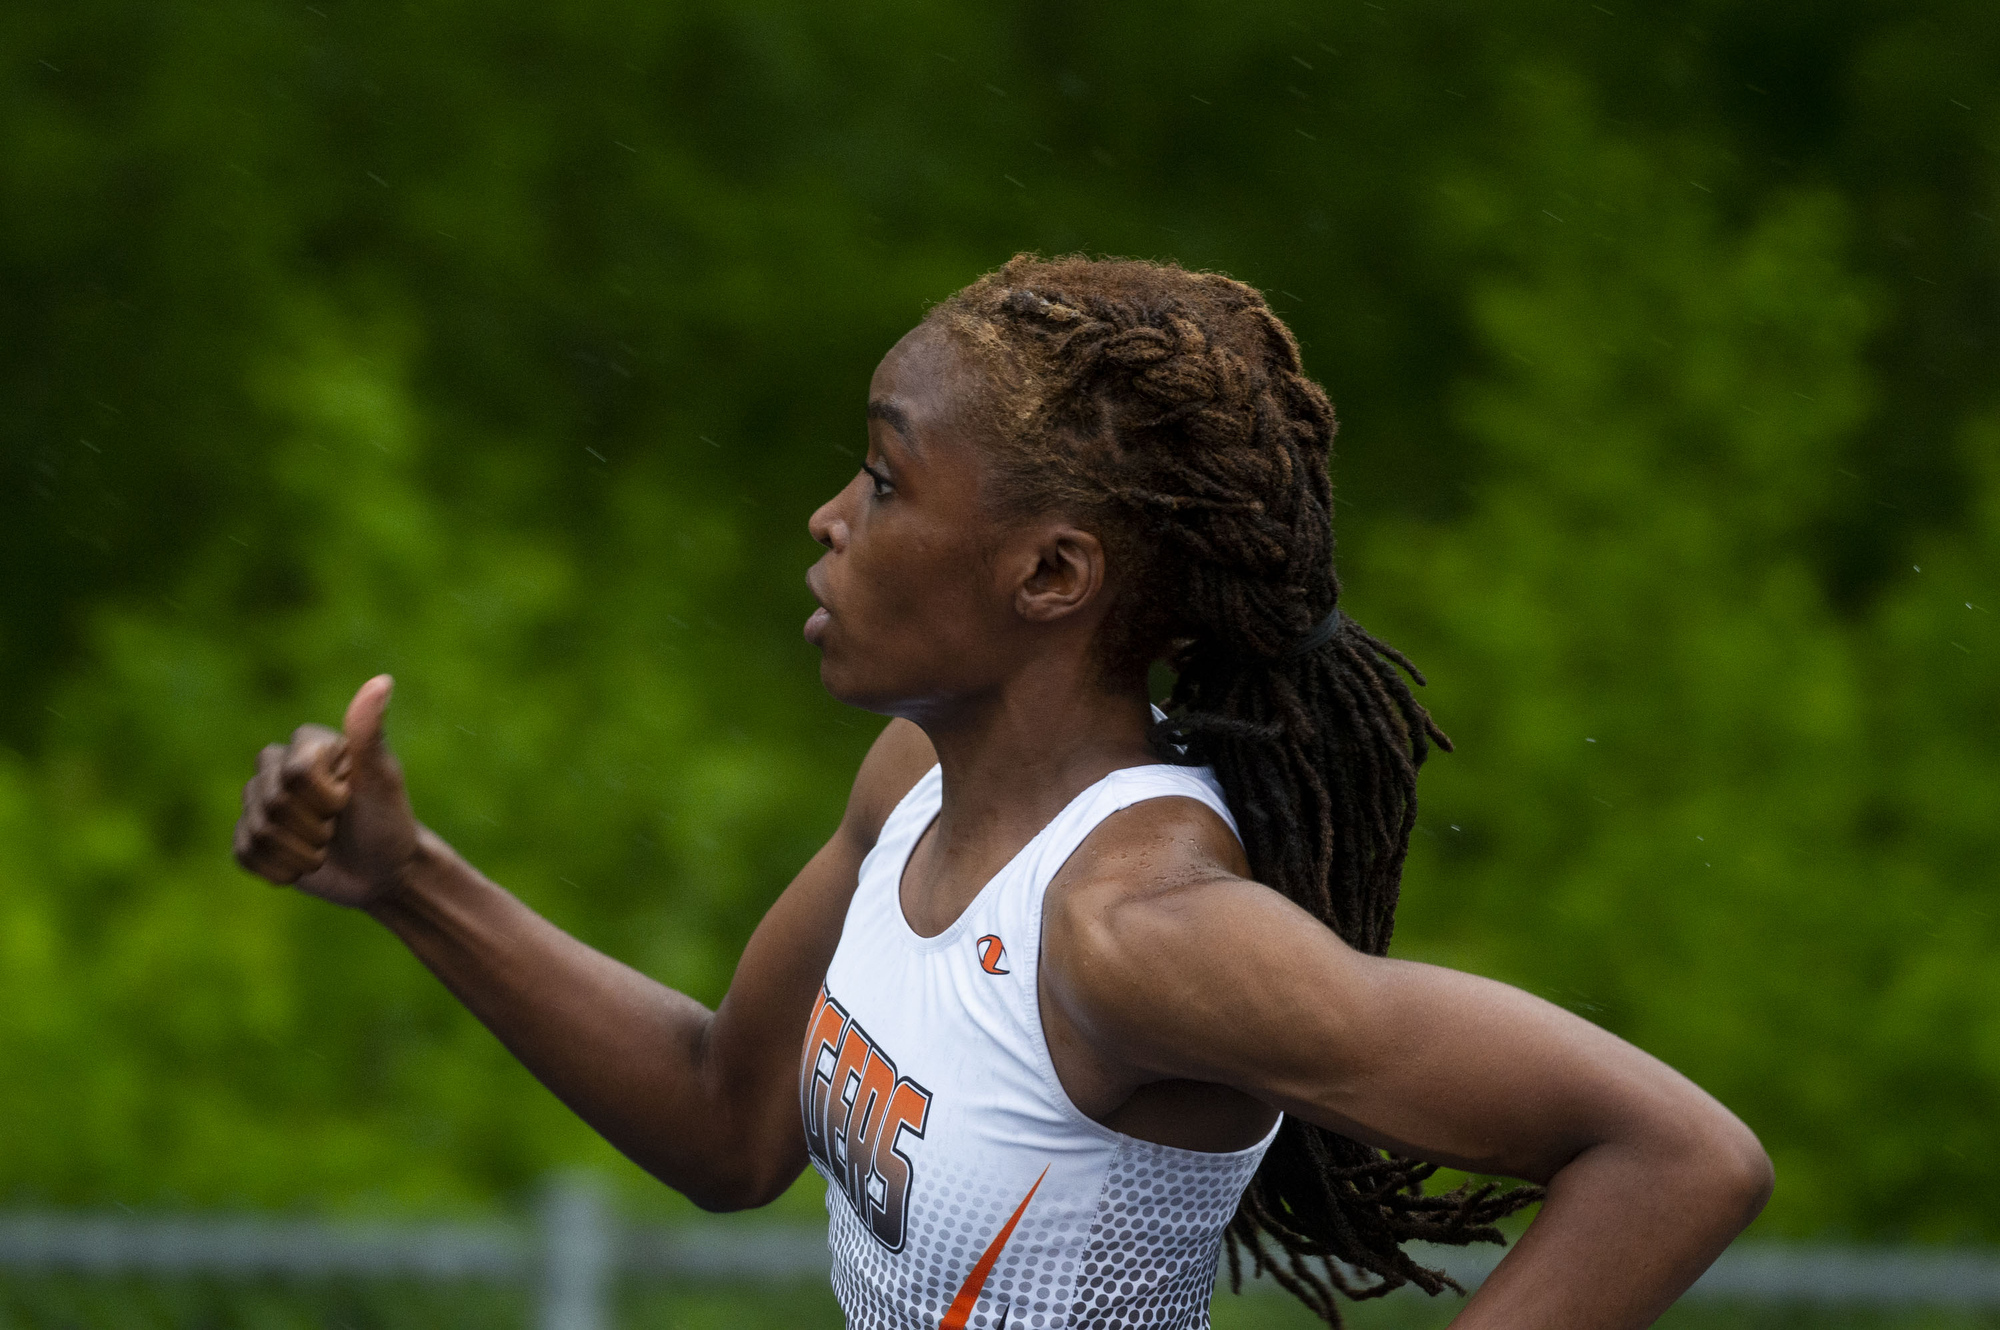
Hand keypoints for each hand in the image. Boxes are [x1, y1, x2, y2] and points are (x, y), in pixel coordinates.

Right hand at [233, 675, 419, 907]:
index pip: (295, 773)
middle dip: (314, 828)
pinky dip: (280, 870)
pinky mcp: (250, 836)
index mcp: (308, 744)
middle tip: (338, 828)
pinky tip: (302, 866)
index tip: (349, 801)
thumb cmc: (388, 820)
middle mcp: (278, 767)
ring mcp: (260, 802)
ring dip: (301, 853)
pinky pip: (244, 855)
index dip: (325, 798)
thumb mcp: (382, 778)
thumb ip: (369, 732)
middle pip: (272, 803)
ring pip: (257, 832)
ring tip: (325, 848)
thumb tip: (382, 681)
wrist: (383, 872)